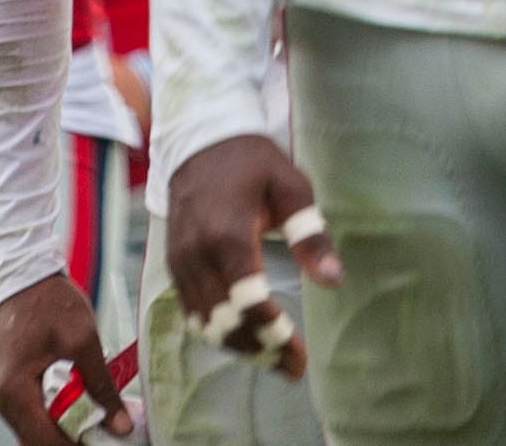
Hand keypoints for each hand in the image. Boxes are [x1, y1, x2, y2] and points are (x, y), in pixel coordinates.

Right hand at [0, 276, 125, 445]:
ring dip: (67, 432)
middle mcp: (3, 400)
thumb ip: (101, 387)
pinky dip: (59, 418)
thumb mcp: (82, 341)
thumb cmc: (48, 301)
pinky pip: (36, 416)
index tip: (108, 442)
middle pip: (40, 442)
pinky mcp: (13, 387)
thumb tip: (120, 425)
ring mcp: (6, 395)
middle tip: (107, 433)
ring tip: (101, 423)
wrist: (23, 274)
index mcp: (15, 391)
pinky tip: (85, 410)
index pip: (46, 441)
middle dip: (74, 441)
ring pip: (38, 432)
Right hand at [165, 133, 340, 374]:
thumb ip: (310, 233)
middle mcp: (197, 253)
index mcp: (227, 234)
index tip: (299, 356)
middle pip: (225, 321)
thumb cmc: (252, 161)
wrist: (199, 139)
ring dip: (238, 346)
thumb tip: (333, 279)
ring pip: (204, 323)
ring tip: (273, 357)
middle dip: (259, 349)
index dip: (273, 333)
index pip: (248, 301)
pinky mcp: (172, 262)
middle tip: (292, 366)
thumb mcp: (290, 186)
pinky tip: (243, 336)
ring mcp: (179, 260)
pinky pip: (190, 311)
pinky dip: (216, 330)